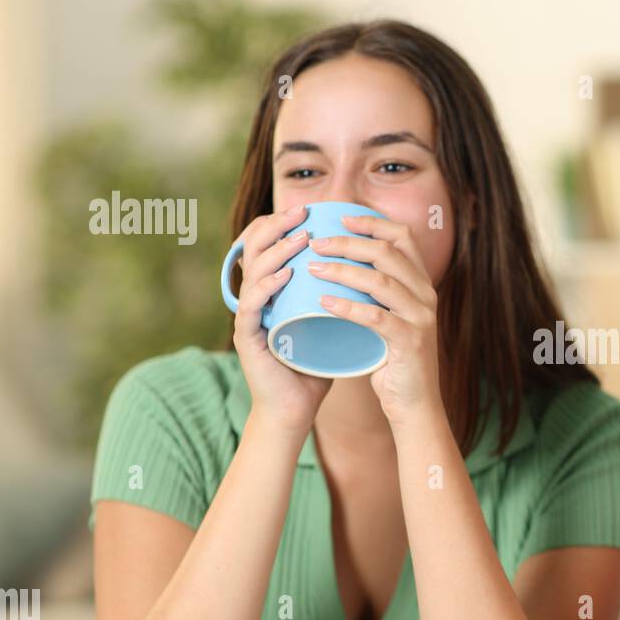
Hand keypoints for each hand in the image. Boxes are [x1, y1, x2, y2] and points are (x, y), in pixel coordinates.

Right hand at [230, 205, 333, 436]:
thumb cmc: (315, 365)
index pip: (266, 244)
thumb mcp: (328, 321)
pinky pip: (251, 305)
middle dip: (277, 226)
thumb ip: (340, 295)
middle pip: (254, 247)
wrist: (295, 410)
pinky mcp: (247, 338)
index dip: (281, 222)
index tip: (311, 210)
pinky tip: (285, 275)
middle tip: (302, 213)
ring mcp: (248, 316)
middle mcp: (254, 297)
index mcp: (270, 290)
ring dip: (277, 251)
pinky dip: (267, 287)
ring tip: (301, 238)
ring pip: (252, 271)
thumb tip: (373, 268)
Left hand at [307, 214, 443, 428]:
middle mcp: (426, 295)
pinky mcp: (410, 342)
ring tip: (312, 268)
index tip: (340, 218)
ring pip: (380, 280)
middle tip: (315, 243)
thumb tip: (339, 264)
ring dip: (342, 270)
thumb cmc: (393, 361)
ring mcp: (421, 318)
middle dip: (348, 242)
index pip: (402, 236)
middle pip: (388, 251)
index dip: (371, 222)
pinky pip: (376, 316)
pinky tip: (323, 302)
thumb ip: (376, 293)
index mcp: (421, 284)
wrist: (414, 405)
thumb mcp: (389, 318)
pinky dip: (348, 306)